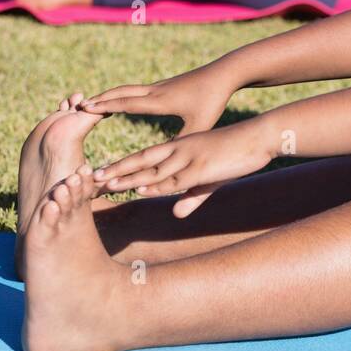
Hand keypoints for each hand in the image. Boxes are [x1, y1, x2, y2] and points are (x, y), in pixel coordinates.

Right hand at [79, 68, 234, 135]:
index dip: (104, 106)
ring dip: (109, 95)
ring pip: (127, 89)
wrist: (223, 74)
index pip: (125, 103)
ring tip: (93, 102)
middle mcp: (155, 91)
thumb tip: (169, 161)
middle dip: (99, 99)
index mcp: (159, 101)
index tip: (84, 108)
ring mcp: (159, 86)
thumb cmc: (213, 101)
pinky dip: (122, 94)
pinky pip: (136, 89)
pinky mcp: (164, 85)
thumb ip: (182, 142)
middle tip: (78, 105)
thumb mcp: (199, 125)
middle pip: (120, 93)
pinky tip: (120, 100)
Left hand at [94, 120, 273, 217]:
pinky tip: (141, 188)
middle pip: (140, 161)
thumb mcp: (210, 179)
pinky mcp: (201, 167)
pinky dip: (157, 183)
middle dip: (116, 170)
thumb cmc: (235, 155)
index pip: (144, 157)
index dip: (123, 166)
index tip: (102, 175)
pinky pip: (175, 177)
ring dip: (129, 177)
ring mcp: (188, 157)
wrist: (259, 137)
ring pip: (153, 169)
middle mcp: (179, 149)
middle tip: (91, 178)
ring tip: (106, 184)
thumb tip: (177, 214)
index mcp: (179, 146)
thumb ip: (192, 196)